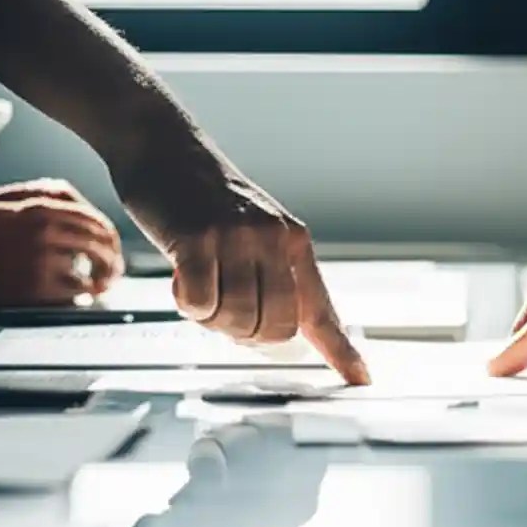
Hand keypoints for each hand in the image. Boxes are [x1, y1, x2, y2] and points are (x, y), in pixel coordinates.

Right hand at [0, 182, 122, 308]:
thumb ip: (28, 192)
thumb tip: (65, 191)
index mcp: (36, 207)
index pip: (91, 215)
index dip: (106, 229)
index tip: (110, 239)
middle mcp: (46, 231)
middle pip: (100, 239)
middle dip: (113, 251)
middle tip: (117, 262)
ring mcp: (43, 260)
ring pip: (94, 263)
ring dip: (107, 271)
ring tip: (108, 279)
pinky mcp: (37, 288)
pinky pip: (77, 289)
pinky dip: (87, 290)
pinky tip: (87, 292)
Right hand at [111, 138, 369, 384]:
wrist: (164, 146)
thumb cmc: (203, 199)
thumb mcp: (255, 232)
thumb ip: (272, 277)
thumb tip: (281, 334)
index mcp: (295, 243)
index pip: (323, 309)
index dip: (341, 350)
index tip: (361, 380)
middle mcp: (274, 240)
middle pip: (277, 328)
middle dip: (246, 336)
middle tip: (222, 314)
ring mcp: (237, 237)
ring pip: (236, 319)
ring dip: (211, 318)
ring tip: (199, 288)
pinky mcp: (199, 237)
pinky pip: (201, 301)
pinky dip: (187, 303)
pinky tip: (181, 279)